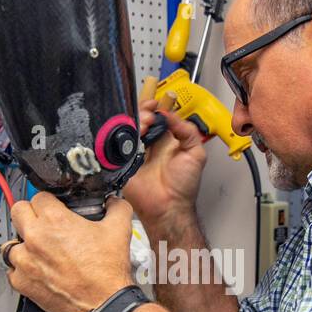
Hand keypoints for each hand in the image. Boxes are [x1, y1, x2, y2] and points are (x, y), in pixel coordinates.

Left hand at [6, 192, 133, 311]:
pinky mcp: (22, 282)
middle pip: (17, 211)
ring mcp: (25, 261)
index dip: (49, 201)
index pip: (39, 197)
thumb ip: (116, 208)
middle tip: (41, 223)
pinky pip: (12, 271)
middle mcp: (35, 238)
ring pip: (10, 243)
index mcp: (55, 220)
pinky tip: (35, 270)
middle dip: (29, 214)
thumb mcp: (119, 230)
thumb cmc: (107, 272)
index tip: (54, 208)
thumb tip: (113, 203)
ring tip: (36, 249)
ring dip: (22, 244)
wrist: (104, 304)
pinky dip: (21, 270)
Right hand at [122, 101, 207, 228]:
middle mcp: (148, 143)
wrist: (169, 206)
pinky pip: (115, 145)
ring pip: (126, 127)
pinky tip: (130, 137)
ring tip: (142, 128)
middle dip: (143, 112)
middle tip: (149, 119)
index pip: (155, 115)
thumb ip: (187, 131)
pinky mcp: (121, 162)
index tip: (156, 104)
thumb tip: (170, 115)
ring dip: (133, 122)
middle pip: (139, 117)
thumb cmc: (183, 186)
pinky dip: (120, 136)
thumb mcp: (196, 153)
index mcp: (164, 139)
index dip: (154, 106)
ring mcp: (134, 152)